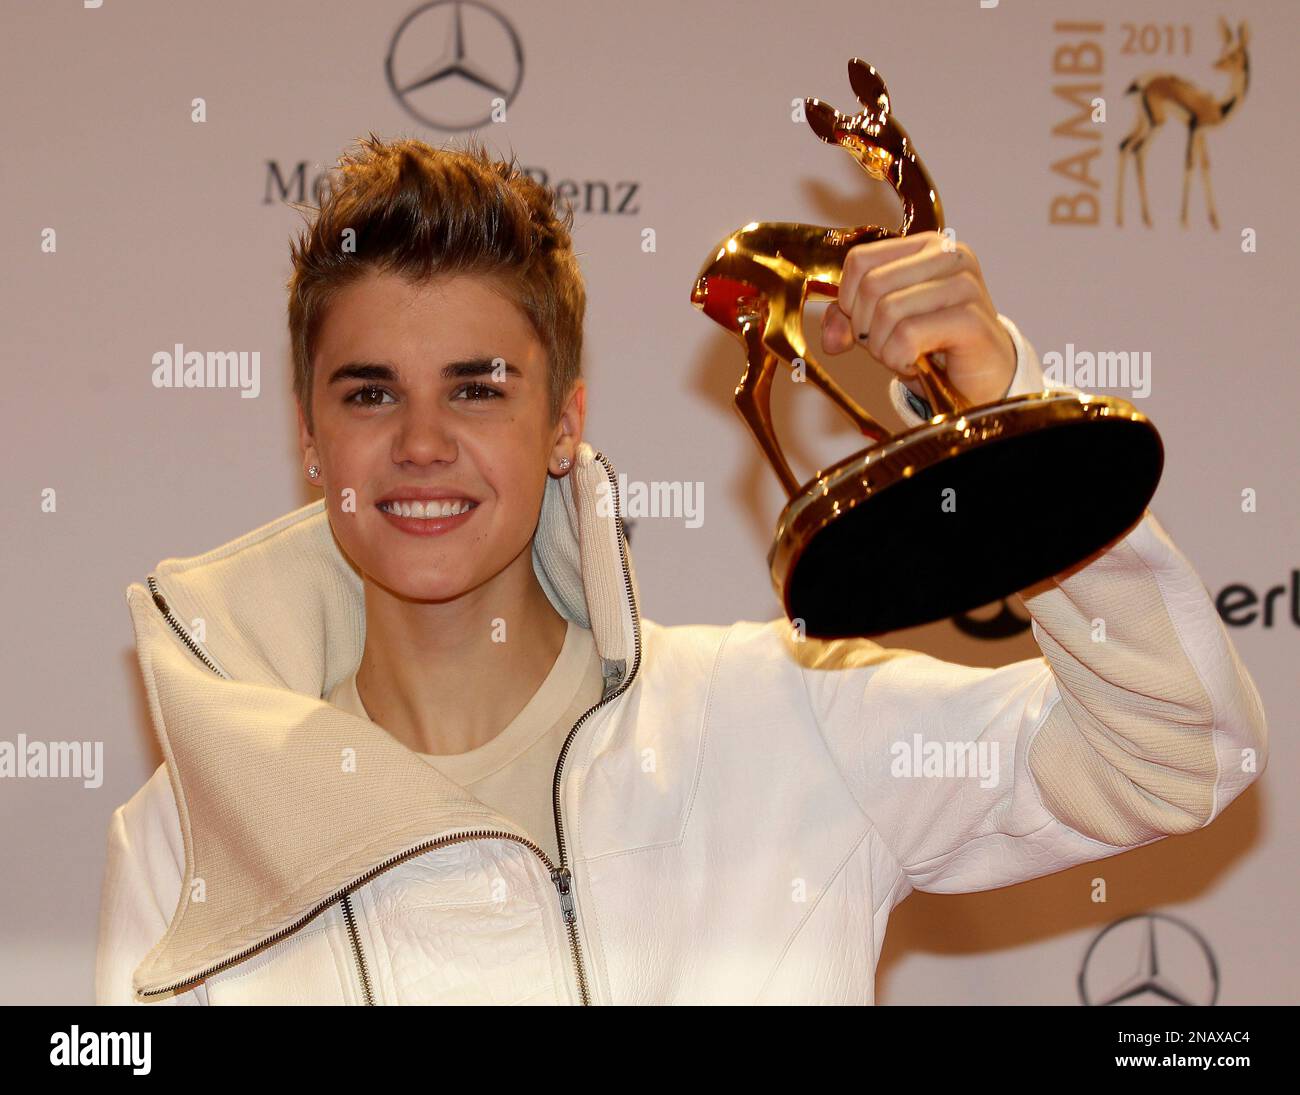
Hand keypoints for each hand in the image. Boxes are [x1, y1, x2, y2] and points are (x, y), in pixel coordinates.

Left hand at [820, 231, 1016, 407]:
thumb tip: (831, 339)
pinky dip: (899, 358)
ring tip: (901, 356)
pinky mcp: (971, 318)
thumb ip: (847, 321)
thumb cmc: (932, 347)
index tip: (863, 324)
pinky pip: (908, 335)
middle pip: (871, 285)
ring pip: (888, 311)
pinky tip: (915, 365)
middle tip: (883, 347)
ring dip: (882, 348)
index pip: (859, 259)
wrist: (980, 381)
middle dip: (863, 328)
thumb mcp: (881, 327)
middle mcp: (948, 255)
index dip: (847, 299)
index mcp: (925, 246)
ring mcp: (964, 284)